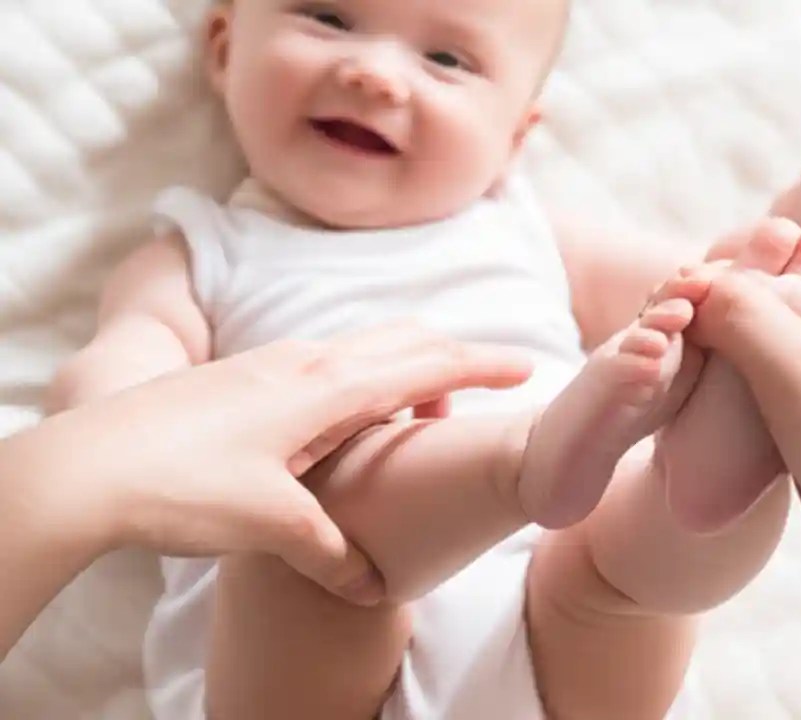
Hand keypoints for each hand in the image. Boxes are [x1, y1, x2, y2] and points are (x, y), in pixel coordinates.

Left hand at [23, 322, 531, 604]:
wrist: (88, 464)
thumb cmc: (184, 484)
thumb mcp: (272, 526)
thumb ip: (329, 550)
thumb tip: (364, 582)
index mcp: (326, 387)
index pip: (428, 361)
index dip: (485, 363)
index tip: (530, 365)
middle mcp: (304, 361)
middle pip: (402, 339)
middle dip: (453, 358)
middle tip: (483, 392)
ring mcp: (271, 364)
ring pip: (362, 349)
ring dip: (404, 372)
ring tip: (417, 418)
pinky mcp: (245, 377)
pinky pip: (325, 364)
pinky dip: (361, 382)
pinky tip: (345, 425)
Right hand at [687, 263, 800, 597]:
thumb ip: (745, 314)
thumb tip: (694, 282)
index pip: (779, 253)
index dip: (725, 268)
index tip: (673, 294)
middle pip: (764, 298)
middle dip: (714, 312)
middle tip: (660, 330)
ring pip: (756, 347)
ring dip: (717, 355)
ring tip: (668, 362)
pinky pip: (759, 389)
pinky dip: (728, 392)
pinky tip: (695, 400)